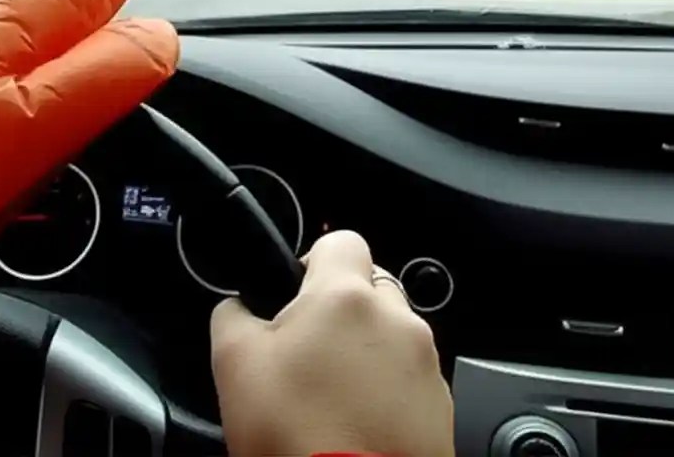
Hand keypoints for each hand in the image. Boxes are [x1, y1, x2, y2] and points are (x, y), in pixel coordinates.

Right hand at [210, 231, 454, 456]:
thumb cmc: (294, 434)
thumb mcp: (233, 364)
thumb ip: (233, 313)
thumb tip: (238, 304)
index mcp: (344, 296)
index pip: (339, 239)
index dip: (312, 262)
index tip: (294, 295)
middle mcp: (397, 319)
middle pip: (369, 287)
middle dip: (340, 310)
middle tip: (307, 352)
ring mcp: (426, 363)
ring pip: (393, 334)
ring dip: (366, 351)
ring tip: (333, 395)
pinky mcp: (441, 405)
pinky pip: (411, 377)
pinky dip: (388, 389)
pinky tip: (359, 419)